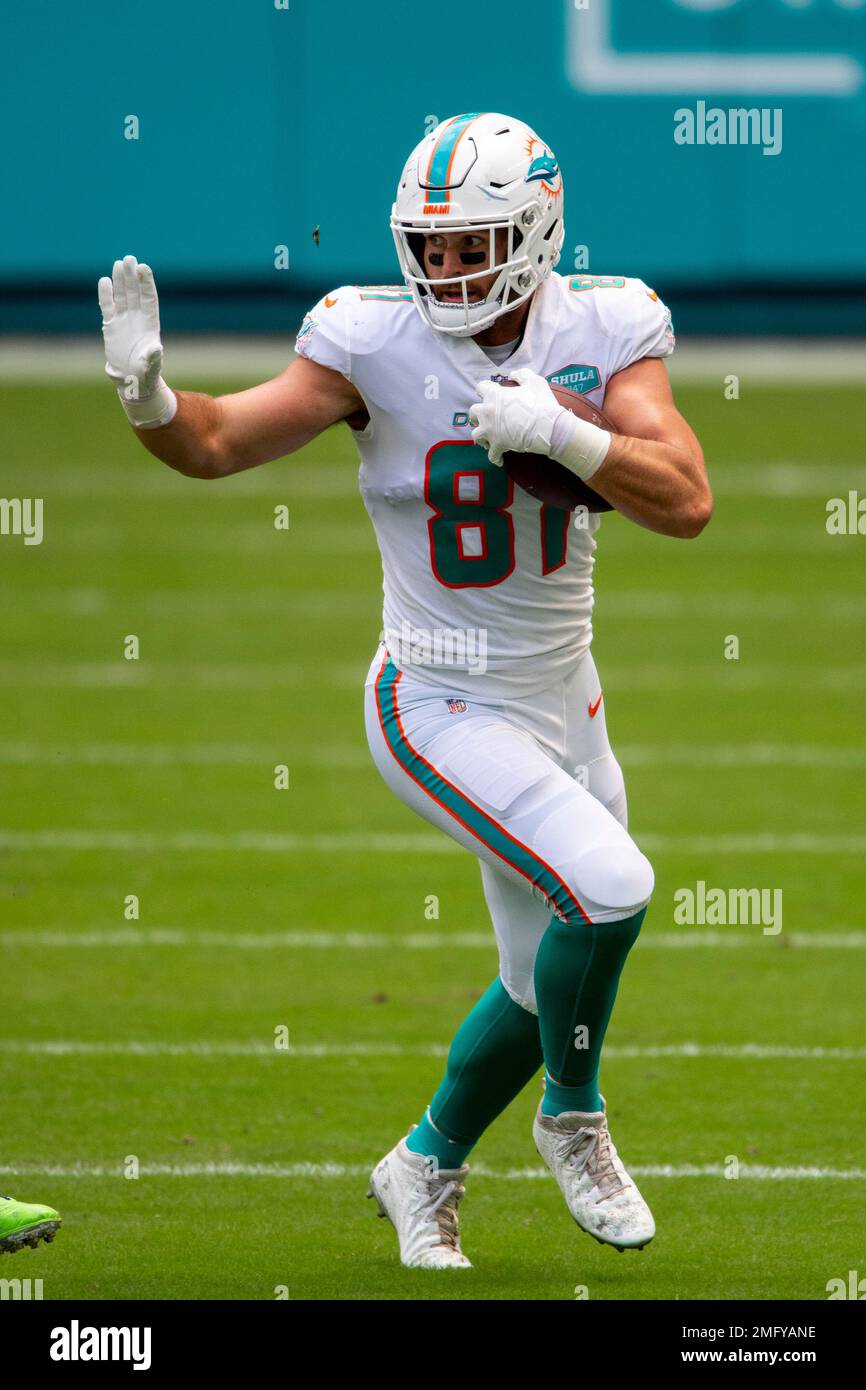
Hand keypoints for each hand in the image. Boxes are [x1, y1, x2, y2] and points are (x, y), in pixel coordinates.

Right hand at [98, 255, 164, 401]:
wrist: (132, 380)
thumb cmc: (145, 374)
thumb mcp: (150, 367)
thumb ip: (152, 358)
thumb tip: (156, 349)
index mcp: (150, 324)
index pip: (149, 298)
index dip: (146, 283)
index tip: (144, 268)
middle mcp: (137, 318)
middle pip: (135, 292)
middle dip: (132, 276)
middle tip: (129, 258)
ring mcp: (123, 320)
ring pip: (122, 295)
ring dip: (120, 280)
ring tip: (119, 263)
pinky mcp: (111, 326)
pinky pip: (107, 306)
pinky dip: (106, 294)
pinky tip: (104, 281)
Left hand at [469, 367, 563, 466]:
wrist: (549, 427)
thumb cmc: (542, 403)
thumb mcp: (535, 381)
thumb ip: (521, 375)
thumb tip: (513, 374)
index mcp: (494, 395)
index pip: (480, 388)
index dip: (486, 390)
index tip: (492, 393)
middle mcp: (487, 412)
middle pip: (473, 412)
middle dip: (479, 414)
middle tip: (489, 417)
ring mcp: (490, 430)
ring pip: (475, 434)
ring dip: (482, 435)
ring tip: (489, 437)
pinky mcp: (497, 445)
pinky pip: (491, 455)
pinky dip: (495, 457)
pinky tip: (500, 459)